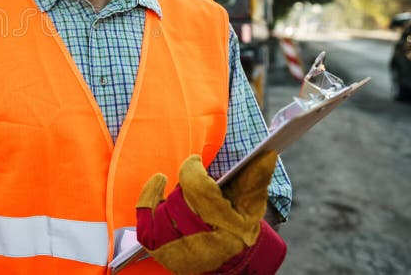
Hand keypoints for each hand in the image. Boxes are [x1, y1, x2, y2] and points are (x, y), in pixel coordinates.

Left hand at [135, 151, 285, 274]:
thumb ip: (257, 177)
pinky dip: (148, 200)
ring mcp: (177, 250)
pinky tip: (158, 183)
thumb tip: (267, 154)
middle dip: (186, 187)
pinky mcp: (160, 250)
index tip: (195, 161)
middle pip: (180, 202)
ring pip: (163, 213)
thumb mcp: (252, 202)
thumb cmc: (239, 224)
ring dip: (170, 196)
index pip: (198, 190)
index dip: (192, 171)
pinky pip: (144, 223)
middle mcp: (202, 242)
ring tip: (181, 188)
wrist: (227, 256)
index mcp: (229, 228)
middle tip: (193, 177)